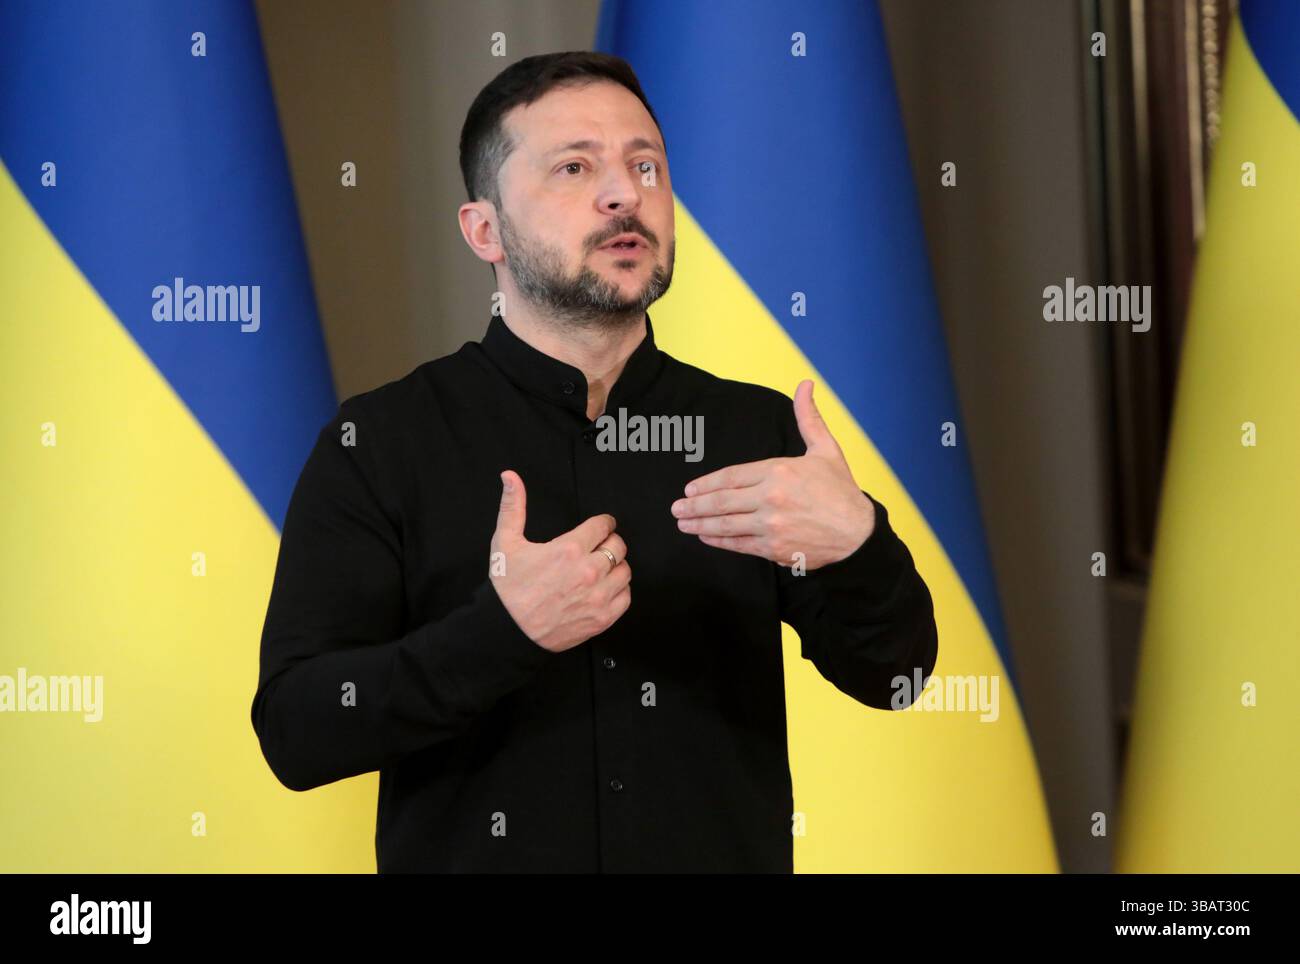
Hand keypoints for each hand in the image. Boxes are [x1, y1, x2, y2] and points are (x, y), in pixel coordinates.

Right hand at [490, 470, 631, 651]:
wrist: (508, 631)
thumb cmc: (508, 589)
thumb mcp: (505, 542)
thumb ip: (513, 506)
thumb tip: (510, 477)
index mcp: (569, 549)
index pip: (603, 525)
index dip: (603, 523)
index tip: (602, 526)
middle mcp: (588, 571)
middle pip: (618, 546)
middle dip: (610, 542)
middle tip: (600, 547)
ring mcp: (598, 596)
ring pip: (625, 570)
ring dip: (616, 567)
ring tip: (601, 568)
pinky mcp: (602, 618)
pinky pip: (625, 597)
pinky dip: (619, 591)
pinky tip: (603, 588)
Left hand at [670, 380, 875, 569]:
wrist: (858, 534)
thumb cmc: (841, 491)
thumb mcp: (825, 449)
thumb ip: (808, 418)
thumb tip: (805, 385)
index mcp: (779, 471)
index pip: (731, 477)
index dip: (706, 484)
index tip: (690, 489)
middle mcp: (771, 498)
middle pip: (722, 501)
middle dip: (694, 505)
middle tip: (676, 508)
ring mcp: (771, 526)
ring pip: (726, 524)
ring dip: (700, 525)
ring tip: (683, 523)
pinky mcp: (774, 548)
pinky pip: (739, 544)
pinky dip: (720, 541)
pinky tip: (706, 538)